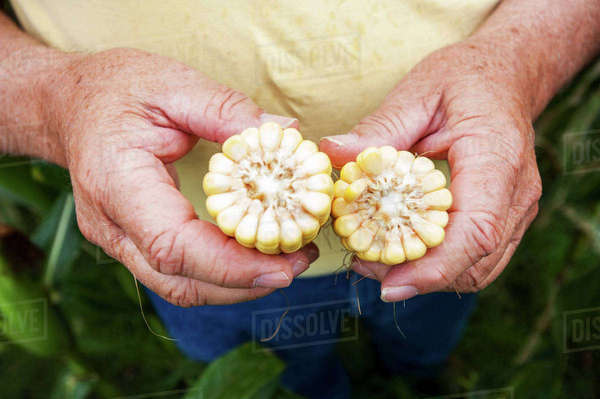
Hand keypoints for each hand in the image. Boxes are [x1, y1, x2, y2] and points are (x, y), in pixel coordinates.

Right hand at [43, 48, 317, 305]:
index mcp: (115, 183)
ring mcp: (118, 239)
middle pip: (179, 280)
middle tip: (299, 262)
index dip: (230, 266)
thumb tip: (285, 132)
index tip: (283, 265)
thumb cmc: (116, 89)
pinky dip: (220, 273)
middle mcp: (111, 224)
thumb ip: (226, 110)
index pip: (172, 246)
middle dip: (245, 283)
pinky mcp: (132, 242)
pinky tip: (254, 254)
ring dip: (237, 285)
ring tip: (287, 261)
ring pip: (179, 286)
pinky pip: (178, 272)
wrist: (71, 105)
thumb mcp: (172, 84)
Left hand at [320, 39, 541, 300]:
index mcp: (497, 158)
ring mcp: (517, 208)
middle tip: (364, 266)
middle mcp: (516, 192)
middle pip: (475, 261)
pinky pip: (479, 257)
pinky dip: (442, 265)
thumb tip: (331, 152)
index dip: (434, 268)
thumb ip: (379, 128)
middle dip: (420, 277)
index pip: (476, 231)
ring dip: (429, 276)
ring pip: (479, 268)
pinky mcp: (508, 215)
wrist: (507, 75)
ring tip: (377, 262)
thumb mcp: (418, 93)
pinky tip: (404, 251)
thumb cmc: (464, 78)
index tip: (390, 285)